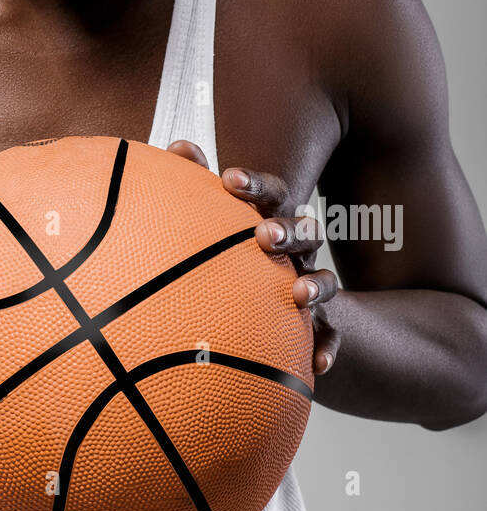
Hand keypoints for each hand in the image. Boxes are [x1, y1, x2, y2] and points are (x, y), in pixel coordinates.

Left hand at [167, 141, 339, 376]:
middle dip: (287, 231)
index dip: (253, 185)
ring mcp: (312, 284)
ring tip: (299, 294)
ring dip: (316, 285)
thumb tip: (178, 145)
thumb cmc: (242, 245)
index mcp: (273, 217)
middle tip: (264, 234)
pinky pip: (332, 337)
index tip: (228, 179)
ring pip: (325, 281)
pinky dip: (328, 348)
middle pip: (304, 231)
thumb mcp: (223, 216)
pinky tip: (319, 365)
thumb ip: (197, 179)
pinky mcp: (324, 324)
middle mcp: (299, 248)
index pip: (271, 193)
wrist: (285, 293)